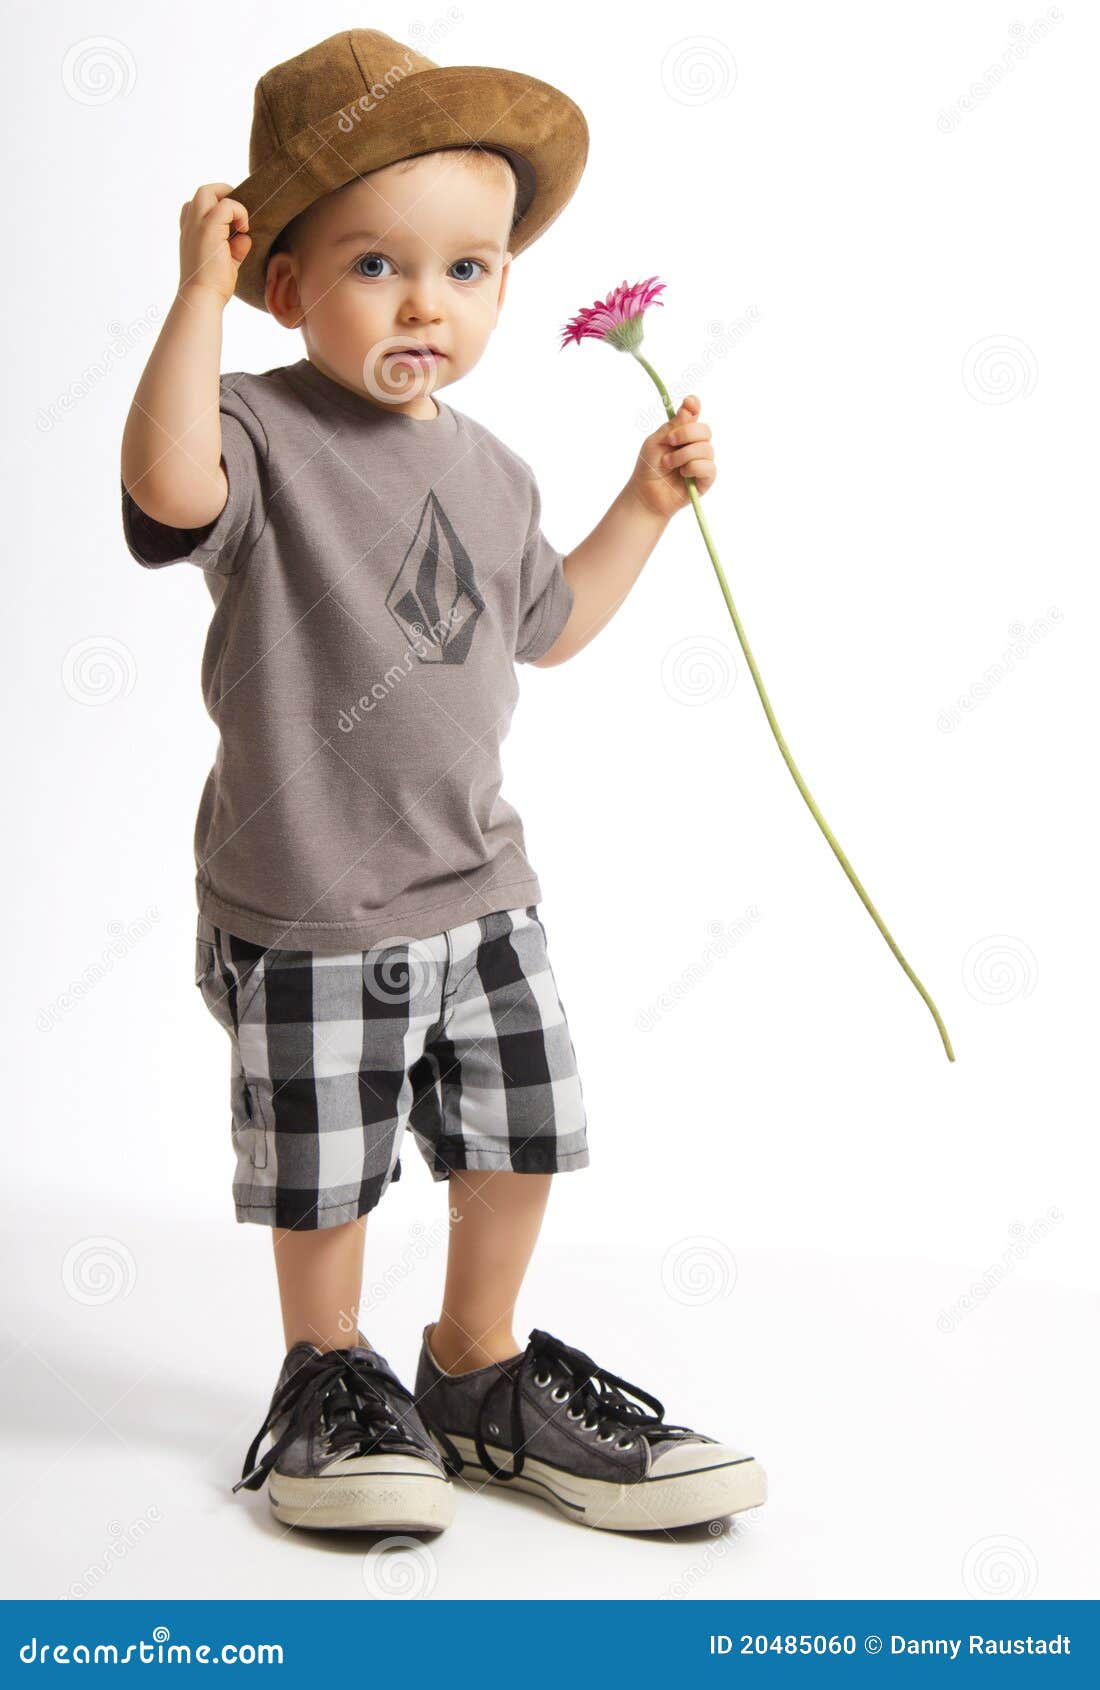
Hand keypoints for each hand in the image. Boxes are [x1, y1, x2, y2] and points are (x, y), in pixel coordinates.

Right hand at [177, 182, 250, 306]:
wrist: (203, 296)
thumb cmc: (213, 285)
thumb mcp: (227, 262)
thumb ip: (234, 247)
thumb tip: (244, 237)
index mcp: (190, 233)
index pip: (196, 207)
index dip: (215, 209)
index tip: (232, 224)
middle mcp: (190, 225)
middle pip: (202, 192)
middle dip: (223, 194)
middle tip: (239, 213)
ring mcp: (197, 224)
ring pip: (208, 191)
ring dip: (230, 201)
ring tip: (242, 222)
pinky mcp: (209, 227)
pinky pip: (227, 205)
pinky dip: (240, 212)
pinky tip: (245, 230)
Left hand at [627, 395, 715, 519]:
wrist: (645, 494)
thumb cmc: (649, 468)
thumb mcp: (656, 442)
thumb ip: (673, 426)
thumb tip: (690, 406)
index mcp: (682, 433)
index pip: (694, 414)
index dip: (694, 406)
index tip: (689, 403)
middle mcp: (695, 445)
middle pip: (705, 430)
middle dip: (686, 433)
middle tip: (669, 442)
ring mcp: (702, 462)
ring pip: (706, 449)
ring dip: (684, 455)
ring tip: (668, 464)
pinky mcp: (706, 479)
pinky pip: (709, 467)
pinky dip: (693, 468)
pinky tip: (683, 474)